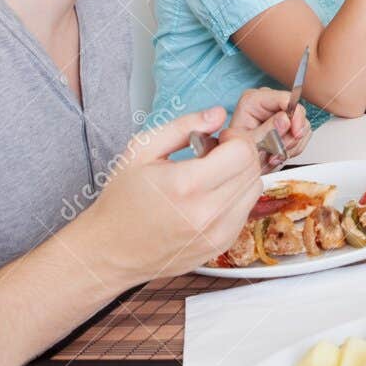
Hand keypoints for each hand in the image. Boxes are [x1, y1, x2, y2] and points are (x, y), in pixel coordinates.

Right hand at [72, 108, 262, 286]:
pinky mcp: (221, 246)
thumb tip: (218, 113)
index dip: (234, 137)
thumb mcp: (141, 151)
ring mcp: (217, 233)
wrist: (110, 251)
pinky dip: (235, 197)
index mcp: (187, 185)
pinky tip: (209, 196)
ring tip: (210, 175)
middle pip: (253, 169)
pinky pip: (245, 211)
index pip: (243, 152)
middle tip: (214, 154)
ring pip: (255, 190)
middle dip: (240, 153)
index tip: (219, 138)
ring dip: (240, 175)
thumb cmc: (122, 201)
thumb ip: (183, 126)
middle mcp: (208, 213)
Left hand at [225, 87, 311, 162]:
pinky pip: (302, 135)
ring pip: (302, 126)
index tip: (296, 133)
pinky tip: (279, 154)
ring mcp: (280, 113)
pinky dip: (293, 148)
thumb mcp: (249, 142)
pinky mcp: (288, 124)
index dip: (295, 116)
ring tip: (275, 156)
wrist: (237, 162)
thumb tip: (286, 120)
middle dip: (291, 136)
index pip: (285, 99)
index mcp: (254, 100)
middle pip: (297, 112)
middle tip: (279, 150)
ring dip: (291, 145)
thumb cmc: (238, 149)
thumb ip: (268, 131)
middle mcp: (268, 102)